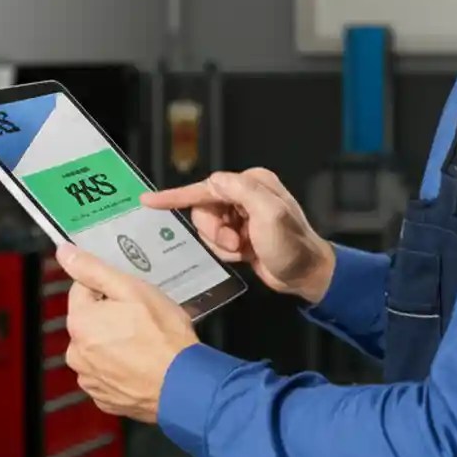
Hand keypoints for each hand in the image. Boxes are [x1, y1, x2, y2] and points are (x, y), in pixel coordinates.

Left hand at [60, 244, 198, 422]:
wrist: (182, 383)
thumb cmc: (163, 335)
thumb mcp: (132, 289)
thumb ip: (93, 270)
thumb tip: (64, 252)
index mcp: (80, 322)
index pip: (82, 290)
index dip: (108, 289)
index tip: (130, 296)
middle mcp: (76, 353)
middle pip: (89, 321)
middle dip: (110, 317)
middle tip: (141, 319)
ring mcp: (89, 379)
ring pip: (97, 348)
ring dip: (113, 343)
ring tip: (143, 343)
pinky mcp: (103, 398)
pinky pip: (106, 373)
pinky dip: (119, 368)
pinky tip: (140, 363)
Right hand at [141, 169, 335, 304]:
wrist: (306, 275)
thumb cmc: (292, 246)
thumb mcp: (269, 214)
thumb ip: (241, 192)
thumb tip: (214, 181)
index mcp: (253, 183)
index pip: (208, 186)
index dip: (178, 195)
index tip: (151, 202)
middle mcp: (247, 195)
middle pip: (205, 208)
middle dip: (214, 230)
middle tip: (233, 243)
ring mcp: (243, 216)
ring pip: (208, 226)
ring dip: (220, 243)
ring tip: (241, 250)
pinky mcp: (241, 234)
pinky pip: (216, 240)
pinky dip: (225, 251)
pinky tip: (244, 255)